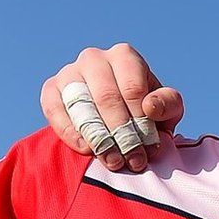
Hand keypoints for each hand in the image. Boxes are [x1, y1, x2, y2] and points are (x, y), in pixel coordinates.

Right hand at [40, 44, 184, 173]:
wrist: (115, 119)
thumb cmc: (145, 112)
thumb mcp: (167, 109)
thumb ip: (168, 104)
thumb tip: (150, 107)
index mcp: (124, 56)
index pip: (132, 88)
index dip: (141, 120)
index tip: (149, 148)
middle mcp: (94, 58)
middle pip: (106, 97)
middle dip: (121, 133)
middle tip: (133, 161)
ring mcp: (69, 72)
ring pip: (81, 104)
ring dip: (98, 137)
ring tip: (113, 161)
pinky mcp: (50, 90)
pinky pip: (54, 109)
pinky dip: (69, 131)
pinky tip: (86, 150)